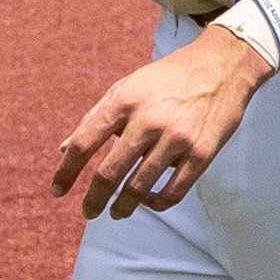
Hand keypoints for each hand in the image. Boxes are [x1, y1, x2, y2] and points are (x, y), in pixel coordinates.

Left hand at [52, 27, 272, 219]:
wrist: (221, 66)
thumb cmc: (167, 79)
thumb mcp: (126, 87)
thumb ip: (94, 117)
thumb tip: (64, 149)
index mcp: (124, 101)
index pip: (84, 144)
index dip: (65, 173)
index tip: (58, 191)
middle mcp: (148, 120)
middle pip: (108, 174)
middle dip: (93, 200)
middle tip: (89, 212)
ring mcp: (177, 138)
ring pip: (139, 188)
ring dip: (123, 207)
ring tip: (117, 212)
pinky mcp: (201, 153)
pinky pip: (173, 193)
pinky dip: (156, 204)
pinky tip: (149, 200)